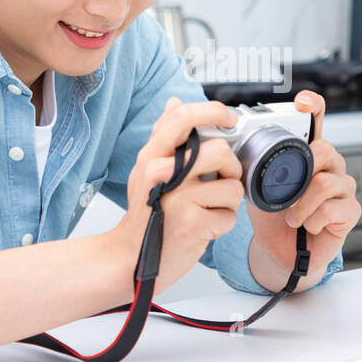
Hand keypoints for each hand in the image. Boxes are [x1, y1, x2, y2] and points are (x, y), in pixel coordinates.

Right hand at [109, 96, 245, 293]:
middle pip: (221, 151)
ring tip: (207, 209)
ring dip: (228, 202)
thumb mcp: (146, 170)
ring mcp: (178, 199)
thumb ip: (164, 136)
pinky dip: (222, 224)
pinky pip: (229, 216)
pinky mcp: (193, 224)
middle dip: (232, 169)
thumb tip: (175, 103)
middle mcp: (162, 172)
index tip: (229, 119)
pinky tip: (203, 228)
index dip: (213, 111)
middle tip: (222, 181)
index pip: (183, 117)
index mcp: (152, 155)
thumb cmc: (144, 214)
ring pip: (232, 187)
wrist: (129, 259)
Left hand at [246, 90, 360, 290]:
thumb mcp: (256, 188)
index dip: (313, 107)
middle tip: (287, 192)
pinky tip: (306, 226)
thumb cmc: (273, 219)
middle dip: (302, 170)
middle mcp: (330, 166)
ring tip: (291, 217)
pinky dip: (311, 220)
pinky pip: (332, 208)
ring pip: (325, 182)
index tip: (302, 102)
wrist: (281, 253)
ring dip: (301, 204)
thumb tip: (235, 150)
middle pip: (324, 149)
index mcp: (309, 154)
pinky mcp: (350, 210)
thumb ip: (253, 167)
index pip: (317, 122)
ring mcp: (343, 187)